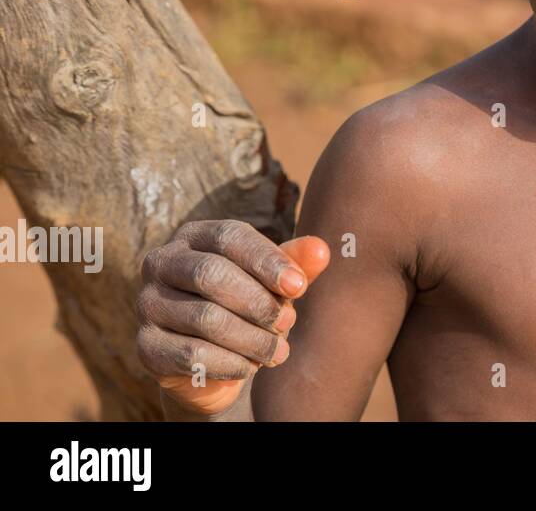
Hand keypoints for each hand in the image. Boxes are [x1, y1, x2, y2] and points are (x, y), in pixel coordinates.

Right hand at [136, 220, 329, 415]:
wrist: (218, 361)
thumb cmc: (251, 305)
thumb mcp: (277, 282)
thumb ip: (298, 264)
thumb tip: (322, 249)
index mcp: (195, 235)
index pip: (230, 236)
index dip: (267, 260)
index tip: (300, 287)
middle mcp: (161, 263)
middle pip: (212, 274)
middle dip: (259, 302)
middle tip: (288, 323)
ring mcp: (147, 304)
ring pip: (205, 318)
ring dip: (251, 338)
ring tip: (279, 351)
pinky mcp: (146, 346)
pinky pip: (192, 355)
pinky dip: (231, 363)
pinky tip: (251, 367)